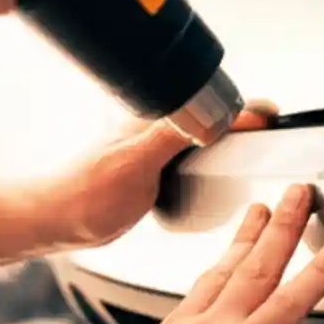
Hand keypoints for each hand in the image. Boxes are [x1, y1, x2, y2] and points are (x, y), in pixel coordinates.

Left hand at [37, 106, 276, 247]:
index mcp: (151, 120)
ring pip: (197, 132)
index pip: (206, 104)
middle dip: (238, 115)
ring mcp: (151, 148)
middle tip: (268, 126)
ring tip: (251, 140)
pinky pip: (187, 154)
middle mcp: (152, 128)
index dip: (240, 109)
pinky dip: (207, 155)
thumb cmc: (84, 195)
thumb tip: (210, 112)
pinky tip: (215, 167)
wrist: (56, 220)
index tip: (268, 115)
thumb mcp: (135, 164)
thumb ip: (172, 134)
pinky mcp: (150, 168)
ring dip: (223, 133)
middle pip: (205, 113)